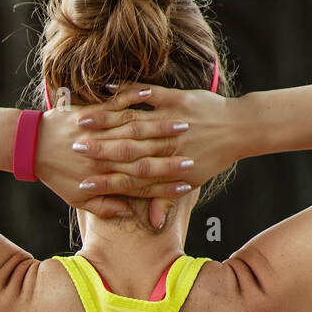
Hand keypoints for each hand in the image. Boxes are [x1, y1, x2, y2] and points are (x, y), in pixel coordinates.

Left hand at [34, 91, 198, 220]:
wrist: (32, 148)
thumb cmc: (55, 175)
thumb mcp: (77, 200)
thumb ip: (104, 208)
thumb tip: (128, 214)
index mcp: (103, 179)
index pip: (142, 184)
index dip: (166, 185)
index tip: (188, 183)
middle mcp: (103, 157)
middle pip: (144, 157)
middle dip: (173, 157)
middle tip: (196, 156)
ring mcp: (99, 133)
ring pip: (136, 131)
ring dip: (163, 129)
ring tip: (186, 127)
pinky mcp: (94, 113)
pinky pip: (118, 106)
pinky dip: (139, 104)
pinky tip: (158, 101)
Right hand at [54, 82, 237, 227]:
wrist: (239, 130)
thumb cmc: (213, 158)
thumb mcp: (190, 182)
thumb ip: (164, 199)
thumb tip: (152, 222)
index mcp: (165, 167)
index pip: (128, 178)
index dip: (104, 181)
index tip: (81, 182)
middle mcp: (165, 145)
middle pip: (124, 150)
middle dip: (96, 150)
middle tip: (72, 149)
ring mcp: (170, 120)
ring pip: (132, 122)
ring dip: (105, 120)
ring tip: (82, 120)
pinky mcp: (177, 99)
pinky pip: (150, 93)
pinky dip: (130, 91)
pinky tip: (109, 88)